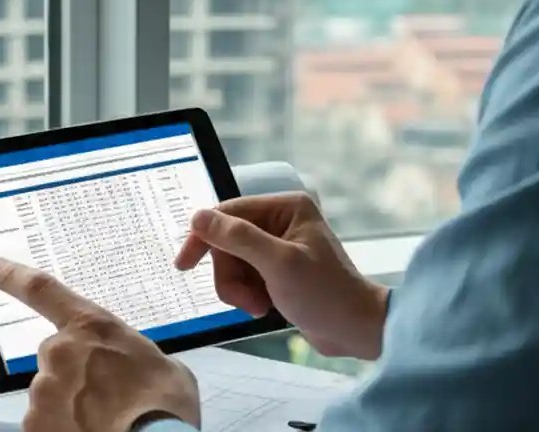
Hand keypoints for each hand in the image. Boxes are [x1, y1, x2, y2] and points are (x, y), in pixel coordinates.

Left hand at [0, 258, 200, 431]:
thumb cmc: (164, 409)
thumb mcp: (164, 366)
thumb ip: (134, 356)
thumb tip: (131, 368)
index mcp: (91, 328)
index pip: (42, 290)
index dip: (14, 276)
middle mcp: (60, 354)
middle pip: (57, 357)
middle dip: (76, 372)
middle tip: (107, 394)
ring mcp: (44, 393)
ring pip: (51, 394)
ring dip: (71, 404)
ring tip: (106, 420)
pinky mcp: (35, 427)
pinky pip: (46, 423)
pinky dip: (63, 428)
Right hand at [175, 192, 388, 359]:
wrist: (354, 330)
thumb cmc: (324, 294)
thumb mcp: (278, 264)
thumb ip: (238, 238)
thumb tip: (198, 217)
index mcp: (285, 207)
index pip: (229, 213)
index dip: (204, 238)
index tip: (183, 265)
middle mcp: (281, 221)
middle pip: (227, 242)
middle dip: (231, 274)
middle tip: (245, 300)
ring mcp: (278, 246)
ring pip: (232, 263)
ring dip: (238, 289)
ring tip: (258, 306)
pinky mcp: (276, 269)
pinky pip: (243, 277)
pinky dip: (247, 295)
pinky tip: (264, 307)